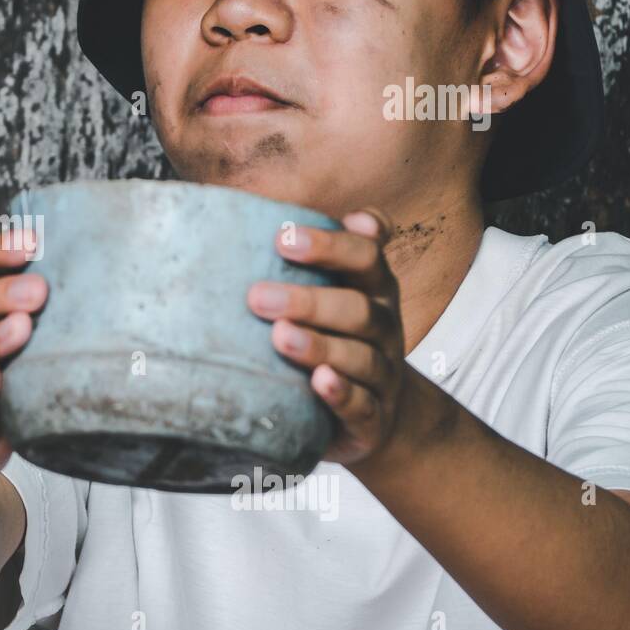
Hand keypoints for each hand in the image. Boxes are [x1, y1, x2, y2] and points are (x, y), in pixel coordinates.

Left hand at [245, 209, 410, 466]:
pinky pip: (363, 406)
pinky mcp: (374, 419)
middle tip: (256, 296)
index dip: (330, 245)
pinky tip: (319, 383)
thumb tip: (245, 210)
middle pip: (358, 308)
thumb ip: (307, 260)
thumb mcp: (331, 295)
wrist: (378, 417)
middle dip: (308, 300)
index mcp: (373, 290)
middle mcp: (384, 328)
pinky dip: (342, 394)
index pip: (365, 257)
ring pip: (360, 358)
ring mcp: (383, 375)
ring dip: (319, 346)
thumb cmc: (336, 341)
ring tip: (279, 337)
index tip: (283, 238)